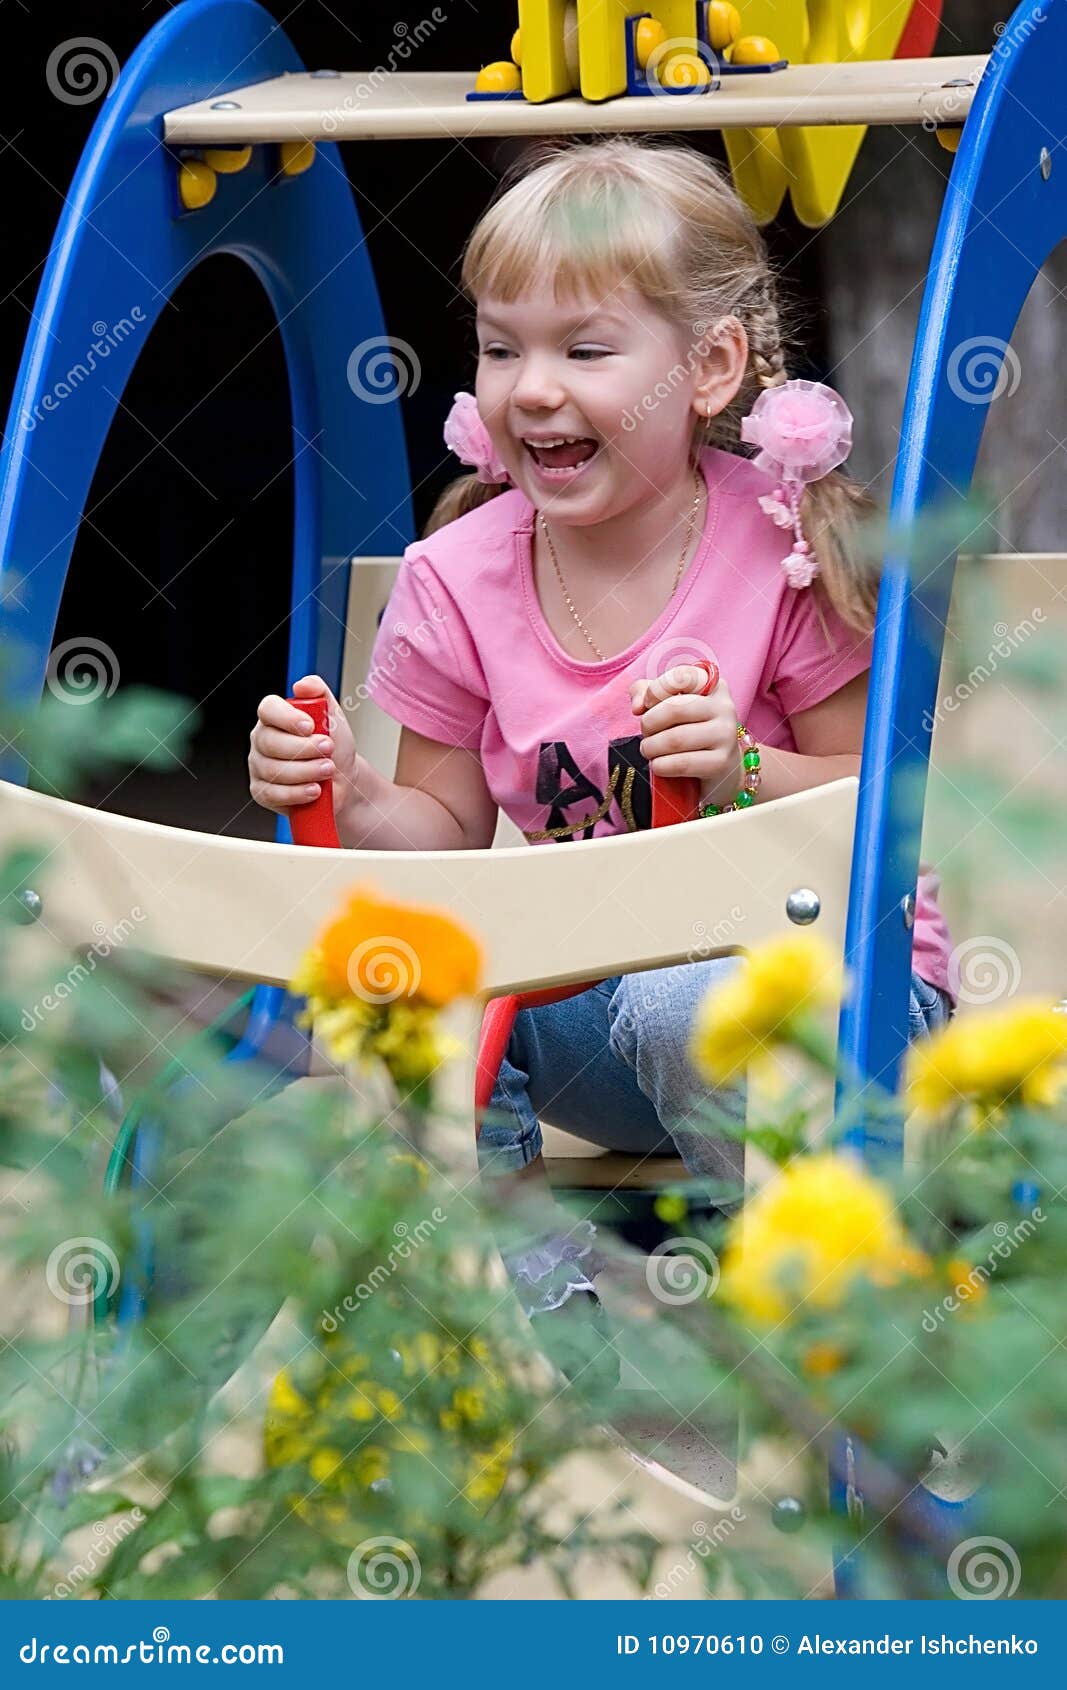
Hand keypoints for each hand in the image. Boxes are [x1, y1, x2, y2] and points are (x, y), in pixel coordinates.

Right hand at [248, 675, 358, 819]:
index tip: (310, 726)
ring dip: (306, 771)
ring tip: (328, 770)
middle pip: (270, 742)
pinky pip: (273, 793)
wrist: (343, 781)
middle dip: (304, 748)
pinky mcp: (262, 792)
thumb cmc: (333, 748)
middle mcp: (262, 740)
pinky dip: (297, 793)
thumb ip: (319, 693)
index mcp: (275, 718)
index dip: (287, 718)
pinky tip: (314, 790)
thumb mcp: (333, 716)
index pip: (268, 709)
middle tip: (328, 749)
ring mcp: (259, 766)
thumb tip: (303, 685)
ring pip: (273, 770)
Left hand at [630, 664, 741, 808]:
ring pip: (675, 739)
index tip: (645, 705)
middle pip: (674, 709)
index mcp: (712, 685)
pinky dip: (661, 765)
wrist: (720, 765)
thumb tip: (638, 706)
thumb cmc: (688, 727)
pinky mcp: (722, 762)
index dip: (654, 691)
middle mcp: (724, 706)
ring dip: (651, 747)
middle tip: (646, 734)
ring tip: (649, 750)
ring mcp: (726, 735)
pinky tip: (658, 765)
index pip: (680, 677)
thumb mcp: (668, 702)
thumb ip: (646, 692)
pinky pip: (682, 764)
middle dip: (648, 723)